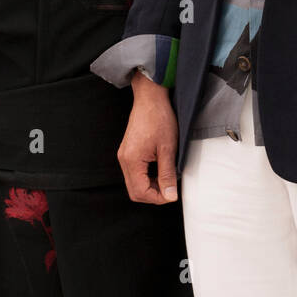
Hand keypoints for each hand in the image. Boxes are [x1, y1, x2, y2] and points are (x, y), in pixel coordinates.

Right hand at [117, 72, 178, 204]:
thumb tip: (170, 196)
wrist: (150, 98)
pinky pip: (134, 173)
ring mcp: (124, 156)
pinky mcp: (128, 152)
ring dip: (150, 187)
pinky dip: (147, 178)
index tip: (173, 194)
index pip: (140, 192)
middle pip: (134, 191)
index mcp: (132, 160)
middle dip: (153, 195)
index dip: (158, 198)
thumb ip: (167, 174)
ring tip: (167, 179)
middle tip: (170, 189)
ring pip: (134, 183)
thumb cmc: (160, 118)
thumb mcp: (168, 148)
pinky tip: (160, 171)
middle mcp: (124, 160)